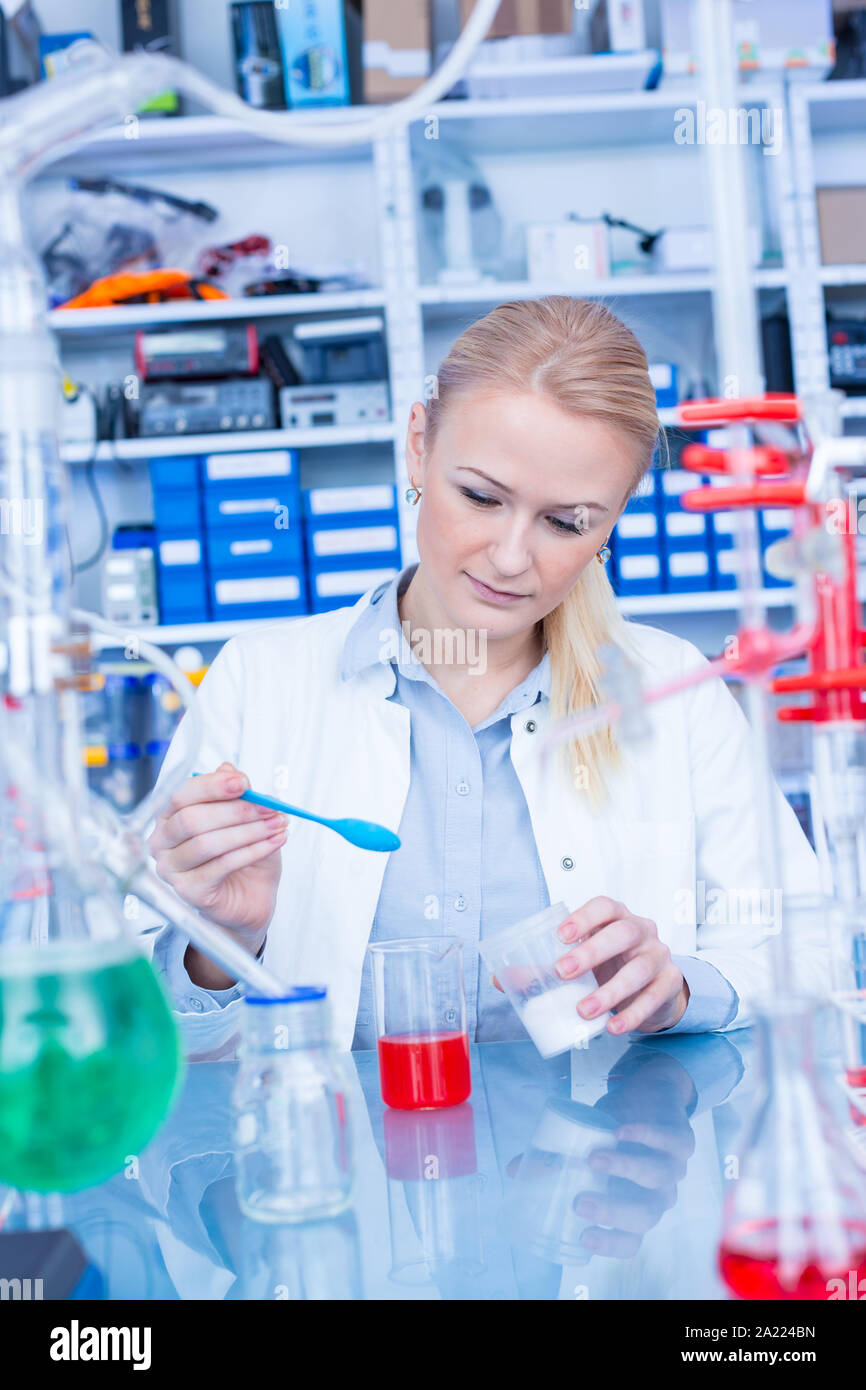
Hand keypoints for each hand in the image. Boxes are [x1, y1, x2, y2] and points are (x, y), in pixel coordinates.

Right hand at [147, 761, 286, 945]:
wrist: (250, 898)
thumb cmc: (242, 856)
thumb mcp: (244, 818)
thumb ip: (234, 794)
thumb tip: (229, 769)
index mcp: (168, 817)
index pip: (181, 795)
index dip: (212, 786)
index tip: (243, 782)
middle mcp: (161, 842)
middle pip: (192, 819)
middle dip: (236, 810)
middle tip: (269, 807)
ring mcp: (171, 869)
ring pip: (208, 843)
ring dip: (249, 831)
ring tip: (278, 825)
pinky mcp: (188, 892)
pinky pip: (222, 866)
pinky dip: (253, 851)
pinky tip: (274, 843)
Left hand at [553, 896, 688, 1035]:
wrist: (655, 988)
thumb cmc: (613, 965)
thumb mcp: (586, 960)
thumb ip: (549, 966)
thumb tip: (504, 979)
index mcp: (617, 917)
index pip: (604, 906)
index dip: (584, 918)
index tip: (560, 936)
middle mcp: (642, 931)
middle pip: (622, 933)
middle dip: (592, 952)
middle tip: (563, 971)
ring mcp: (658, 955)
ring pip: (638, 969)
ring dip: (609, 992)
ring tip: (584, 1010)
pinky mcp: (670, 982)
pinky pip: (653, 998)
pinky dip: (631, 1015)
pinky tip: (613, 1027)